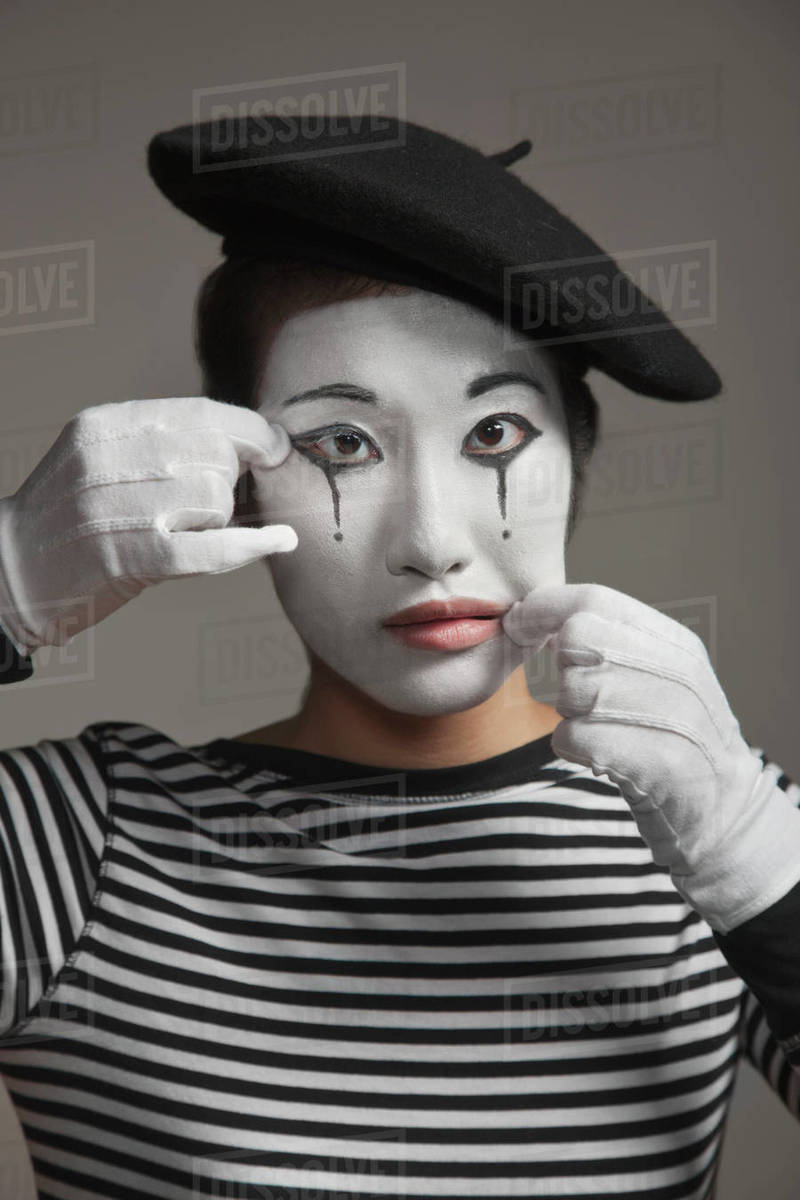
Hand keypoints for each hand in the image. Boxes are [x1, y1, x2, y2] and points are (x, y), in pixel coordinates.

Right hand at [0, 396, 296, 656]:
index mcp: (104, 425)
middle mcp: (108, 459)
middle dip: (230, 480)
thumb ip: (159, 442)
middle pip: (216, 455)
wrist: (10, 572)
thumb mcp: (99, 458)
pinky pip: (210, 548)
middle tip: (209, 502)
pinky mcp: (126, 557)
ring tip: (187, 529)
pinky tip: (278, 542)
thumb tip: (246, 440)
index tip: (273, 445)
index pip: (201, 414)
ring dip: (221, 519)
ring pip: (216, 498)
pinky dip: (251, 547)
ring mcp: (116, 508)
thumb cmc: (69, 518)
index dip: (249, 430)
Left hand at [502, 582, 799, 932]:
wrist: (724, 811)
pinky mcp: (658, 761)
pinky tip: (600, 758)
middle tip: (582, 700)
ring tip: (603, 733)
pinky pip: (575, 736)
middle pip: (580, 639)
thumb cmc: (670, 740)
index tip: (518, 623)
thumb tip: (536, 615)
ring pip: (574, 690)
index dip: (543, 608)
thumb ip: (613, 642)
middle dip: (564, 669)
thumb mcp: (659, 678)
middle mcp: (678, 672)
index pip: (595, 600)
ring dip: (571, 716)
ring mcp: (672, 715)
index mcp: (675, 644)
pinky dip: (573, 749)